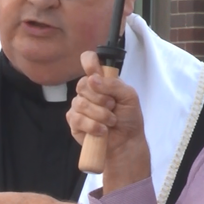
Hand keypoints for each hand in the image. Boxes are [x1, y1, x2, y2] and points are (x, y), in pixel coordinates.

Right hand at [67, 51, 150, 193]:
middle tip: (113, 106)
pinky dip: (92, 126)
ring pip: (80, 103)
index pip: (89, 61)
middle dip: (100, 98)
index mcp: (101, 80)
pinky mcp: (74, 122)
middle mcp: (88, 91)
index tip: (94, 72)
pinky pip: (77, 119)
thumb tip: (92, 79)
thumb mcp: (129, 96)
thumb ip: (114, 85)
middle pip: (82, 84)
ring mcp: (79, 106)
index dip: (89, 62)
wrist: (126, 142)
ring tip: (111, 122)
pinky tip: (102, 131)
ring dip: (99, 115)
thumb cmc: (129, 118)